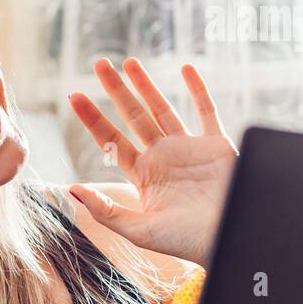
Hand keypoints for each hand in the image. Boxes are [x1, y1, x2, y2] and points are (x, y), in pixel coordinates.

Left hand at [66, 57, 238, 267]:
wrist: (230, 241)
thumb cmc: (185, 242)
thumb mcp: (139, 230)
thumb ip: (106, 210)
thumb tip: (72, 189)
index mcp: (143, 174)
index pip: (111, 139)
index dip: (93, 117)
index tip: (73, 95)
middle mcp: (163, 156)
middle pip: (133, 115)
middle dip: (116, 90)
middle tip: (100, 63)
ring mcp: (189, 148)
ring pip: (163, 108)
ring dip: (147, 85)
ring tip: (129, 61)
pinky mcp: (217, 145)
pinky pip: (206, 111)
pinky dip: (198, 89)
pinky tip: (186, 69)